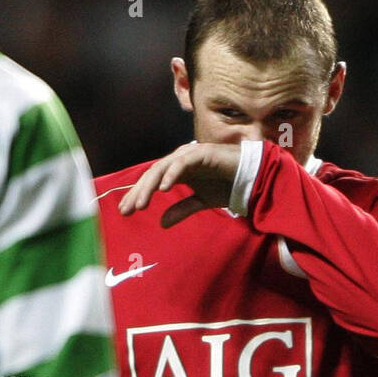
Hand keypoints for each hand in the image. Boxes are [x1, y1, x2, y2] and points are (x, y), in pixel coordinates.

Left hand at [118, 141, 240, 226]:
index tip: (125, 211)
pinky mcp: (202, 153)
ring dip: (150, 186)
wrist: (253, 177)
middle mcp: (180, 160)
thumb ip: (181, 209)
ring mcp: (190, 155)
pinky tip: (163, 189)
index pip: (151, 182)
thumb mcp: (200, 201)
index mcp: (177, 170)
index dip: (137, 195)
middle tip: (126, 210)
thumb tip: (162, 223)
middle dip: (138, 192)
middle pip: (152, 175)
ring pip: (162, 168)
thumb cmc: (228, 185)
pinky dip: (172, 174)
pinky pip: (183, 163)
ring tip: (141, 203)